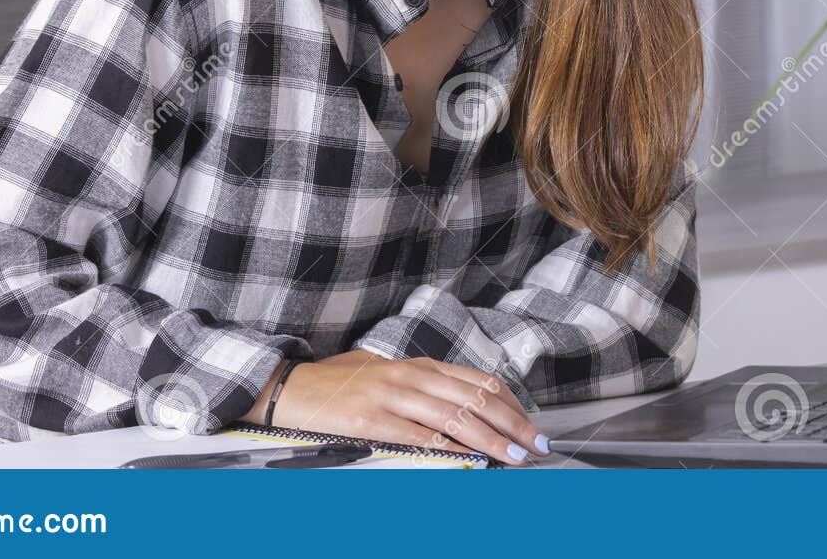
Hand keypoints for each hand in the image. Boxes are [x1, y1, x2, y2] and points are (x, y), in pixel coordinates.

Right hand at [245, 349, 547, 464]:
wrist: (291, 388)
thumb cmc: (340, 385)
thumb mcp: (390, 378)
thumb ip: (425, 392)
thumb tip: (464, 416)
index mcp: (420, 366)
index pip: (480, 382)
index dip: (512, 405)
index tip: (531, 426)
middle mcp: (411, 375)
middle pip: (476, 398)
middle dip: (512, 424)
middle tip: (535, 445)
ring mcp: (392, 395)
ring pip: (455, 416)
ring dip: (490, 439)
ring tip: (511, 456)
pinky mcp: (371, 418)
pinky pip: (418, 434)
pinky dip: (449, 448)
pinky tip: (468, 459)